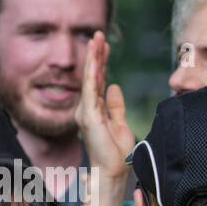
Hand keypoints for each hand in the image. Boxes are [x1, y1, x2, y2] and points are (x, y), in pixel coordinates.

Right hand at [75, 32, 132, 179]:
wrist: (112, 171)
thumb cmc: (116, 153)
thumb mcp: (120, 124)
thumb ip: (116, 106)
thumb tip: (114, 86)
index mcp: (95, 109)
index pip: (98, 80)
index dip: (102, 62)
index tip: (105, 46)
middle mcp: (87, 107)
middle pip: (92, 75)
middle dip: (96, 54)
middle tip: (99, 34)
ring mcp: (86, 110)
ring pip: (89, 77)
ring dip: (93, 57)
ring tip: (97, 38)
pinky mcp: (88, 114)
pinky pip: (90, 87)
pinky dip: (91, 70)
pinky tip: (94, 56)